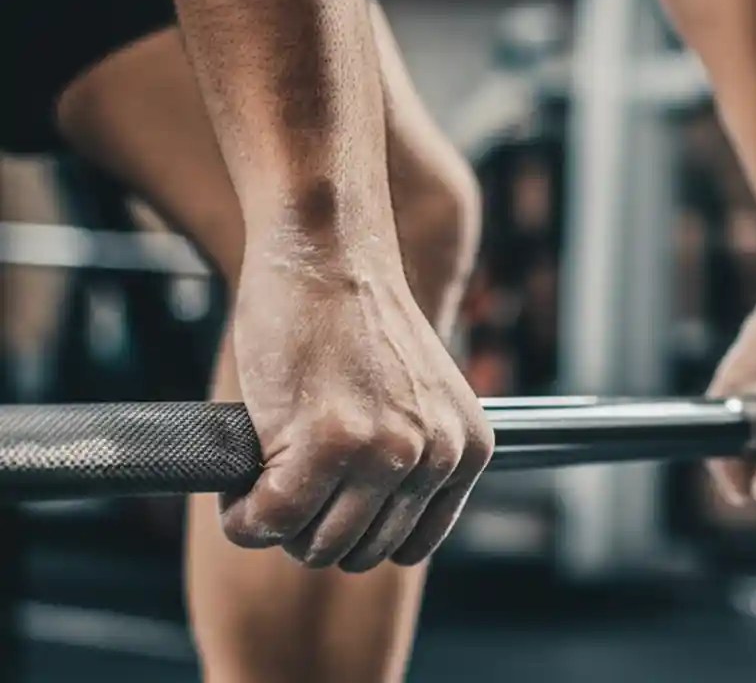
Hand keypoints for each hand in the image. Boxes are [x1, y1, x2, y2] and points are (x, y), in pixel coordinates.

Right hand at [221, 240, 492, 571]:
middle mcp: (438, 456)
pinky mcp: (329, 442)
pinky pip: (270, 521)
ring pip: (314, 547)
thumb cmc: (354, 321)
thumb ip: (411, 460)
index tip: (325, 501)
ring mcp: (388, 451)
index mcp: (468, 451)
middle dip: (309, 529)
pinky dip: (242, 517)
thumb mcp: (416, 399)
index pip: (410, 544)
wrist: (327, 251)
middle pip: (358, 552)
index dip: (355, 532)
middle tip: (282, 483)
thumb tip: (364, 534)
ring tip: (261, 479)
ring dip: (274, 525)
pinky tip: (239, 484)